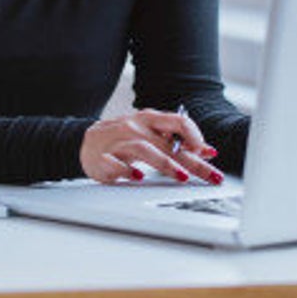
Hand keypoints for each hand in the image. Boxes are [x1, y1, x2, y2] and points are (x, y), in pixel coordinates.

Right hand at [80, 108, 223, 184]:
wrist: (85, 142)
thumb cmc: (123, 139)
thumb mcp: (150, 134)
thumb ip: (176, 141)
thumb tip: (206, 150)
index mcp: (149, 120)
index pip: (178, 122)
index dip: (196, 137)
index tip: (209, 153)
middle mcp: (135, 127)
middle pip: (168, 143)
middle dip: (193, 161)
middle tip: (212, 175)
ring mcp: (118, 142)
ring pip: (143, 149)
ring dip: (164, 164)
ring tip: (182, 176)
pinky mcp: (103, 158)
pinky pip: (115, 164)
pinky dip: (127, 170)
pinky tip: (138, 177)